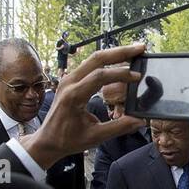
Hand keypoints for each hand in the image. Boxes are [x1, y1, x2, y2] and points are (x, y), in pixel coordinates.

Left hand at [20, 43, 143, 168]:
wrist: (47, 140)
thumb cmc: (67, 140)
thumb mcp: (95, 137)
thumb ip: (119, 127)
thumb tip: (140, 120)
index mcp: (73, 96)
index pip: (99, 76)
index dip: (121, 74)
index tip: (138, 76)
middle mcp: (69, 82)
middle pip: (97, 58)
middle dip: (120, 52)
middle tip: (140, 48)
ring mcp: (68, 79)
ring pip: (93, 58)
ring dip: (114, 53)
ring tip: (133, 51)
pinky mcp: (71, 80)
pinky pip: (89, 64)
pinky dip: (106, 60)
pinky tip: (119, 60)